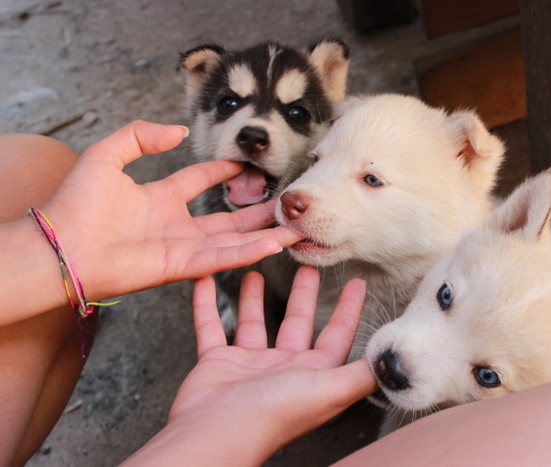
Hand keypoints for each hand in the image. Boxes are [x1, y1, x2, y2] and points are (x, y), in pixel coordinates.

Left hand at [41, 120, 301, 300]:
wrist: (60, 245)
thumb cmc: (75, 203)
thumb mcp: (107, 155)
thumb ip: (141, 136)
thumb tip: (178, 132)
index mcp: (159, 198)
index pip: (199, 181)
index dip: (222, 171)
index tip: (245, 163)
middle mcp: (176, 225)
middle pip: (227, 219)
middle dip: (256, 212)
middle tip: (284, 205)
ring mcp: (182, 247)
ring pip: (233, 241)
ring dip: (264, 235)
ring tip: (294, 227)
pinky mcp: (182, 266)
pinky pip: (223, 258)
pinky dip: (249, 252)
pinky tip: (274, 243)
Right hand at [122, 266, 376, 466]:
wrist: (218, 433)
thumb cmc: (274, 413)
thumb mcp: (329, 389)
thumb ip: (361, 374)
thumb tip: (393, 362)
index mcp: (313, 373)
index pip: (338, 335)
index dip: (349, 309)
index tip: (358, 283)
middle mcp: (283, 368)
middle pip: (297, 322)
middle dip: (304, 295)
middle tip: (307, 268)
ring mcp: (249, 365)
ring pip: (254, 322)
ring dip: (254, 297)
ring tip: (256, 269)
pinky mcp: (217, 362)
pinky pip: (211, 326)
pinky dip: (206, 304)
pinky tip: (206, 281)